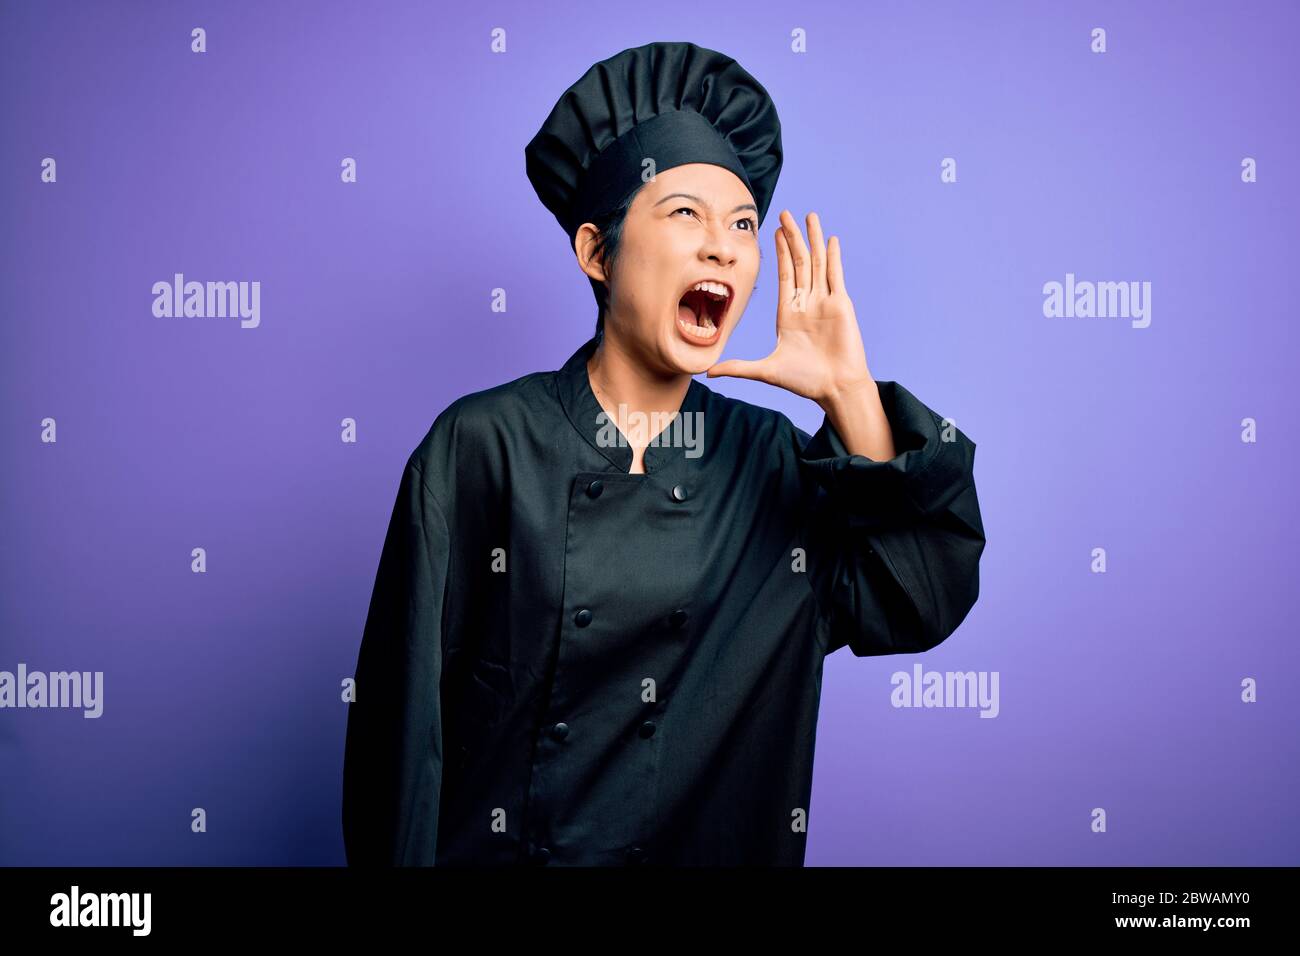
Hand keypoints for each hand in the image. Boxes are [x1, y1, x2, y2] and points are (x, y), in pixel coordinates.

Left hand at [707, 210, 873, 406]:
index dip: (780, 253)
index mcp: (789, 314)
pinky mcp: (841, 305)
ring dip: (813, 240)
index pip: (784, 275)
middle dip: (792, 238)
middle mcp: (807, 304)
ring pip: (818, 264)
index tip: (774, 232)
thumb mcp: (766, 370)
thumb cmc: (805, 382)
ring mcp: (825, 302)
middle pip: (800, 263)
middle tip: (785, 213)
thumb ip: (738, 367)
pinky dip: (833, 257)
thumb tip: (708, 372)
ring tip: (809, 216)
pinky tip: (830, 239)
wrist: (835, 389)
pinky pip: (836, 276)